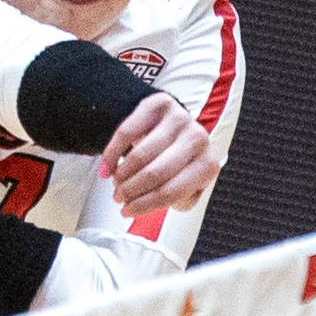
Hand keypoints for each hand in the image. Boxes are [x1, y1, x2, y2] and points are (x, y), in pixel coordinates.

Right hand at [97, 92, 219, 216]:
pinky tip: (108, 166)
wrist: (175, 126)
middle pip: (154, 173)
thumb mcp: (183, 184)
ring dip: (121, 174)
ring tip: (116, 183)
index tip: (127, 211)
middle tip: (118, 197)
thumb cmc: (179, 161)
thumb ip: (169, 199)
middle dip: (130, 190)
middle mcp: (198, 139)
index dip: (144, 205)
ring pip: (140, 154)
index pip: (171, 192)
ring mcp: (180, 119)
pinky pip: (127, 131)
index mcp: (207, 165)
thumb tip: (139, 207)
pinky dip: (113, 152)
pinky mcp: (161, 103)